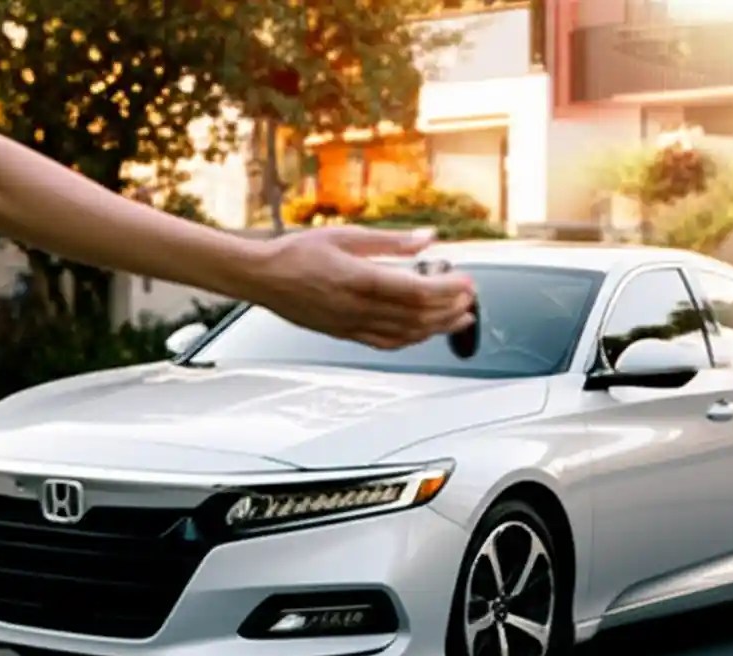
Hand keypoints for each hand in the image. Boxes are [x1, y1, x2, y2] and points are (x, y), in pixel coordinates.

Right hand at [244, 225, 476, 348]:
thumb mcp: (347, 235)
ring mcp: (351, 326)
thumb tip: (429, 237)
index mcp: (360, 279)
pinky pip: (386, 344)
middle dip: (450, 310)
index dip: (448, 289)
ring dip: (438, 328)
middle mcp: (357, 308)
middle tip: (470, 299)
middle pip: (418, 317)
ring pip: (406, 335)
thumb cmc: (298, 253)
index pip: (417, 291)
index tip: (466, 281)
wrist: (262, 277)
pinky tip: (425, 331)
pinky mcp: (344, 335)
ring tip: (460, 318)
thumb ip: (392, 241)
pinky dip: (412, 339)